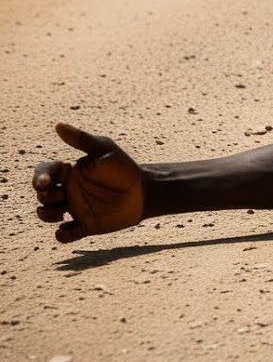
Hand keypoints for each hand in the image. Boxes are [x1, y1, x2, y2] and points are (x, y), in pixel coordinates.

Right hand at [32, 123, 143, 242]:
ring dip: (46, 215)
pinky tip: (66, 230)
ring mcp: (76, 208)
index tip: (45, 181)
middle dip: (44, 196)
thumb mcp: (105, 150)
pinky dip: (62, 235)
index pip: (44, 173)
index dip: (39, 177)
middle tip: (57, 195)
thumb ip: (82, 140)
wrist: (145, 190)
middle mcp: (68, 190)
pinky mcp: (86, 225)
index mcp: (69, 173)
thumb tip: (58, 126)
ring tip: (60, 214)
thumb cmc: (124, 167)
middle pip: (42, 195)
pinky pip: (65, 235)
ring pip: (47, 214)